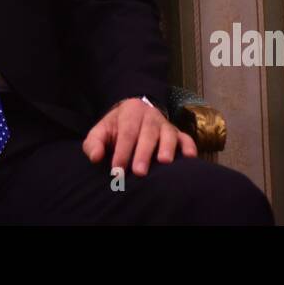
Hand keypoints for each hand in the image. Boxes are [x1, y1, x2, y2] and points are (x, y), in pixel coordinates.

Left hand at [82, 97, 196, 176]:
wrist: (134, 113)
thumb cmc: (116, 128)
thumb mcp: (101, 131)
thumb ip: (94, 143)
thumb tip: (95, 157)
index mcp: (130, 112)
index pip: (126, 132)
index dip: (121, 152)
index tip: (117, 171)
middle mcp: (150, 116)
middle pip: (147, 134)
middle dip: (143, 153)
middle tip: (139, 172)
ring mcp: (166, 124)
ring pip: (168, 134)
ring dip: (167, 148)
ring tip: (164, 162)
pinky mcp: (177, 133)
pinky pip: (186, 138)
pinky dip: (189, 146)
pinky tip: (189, 157)